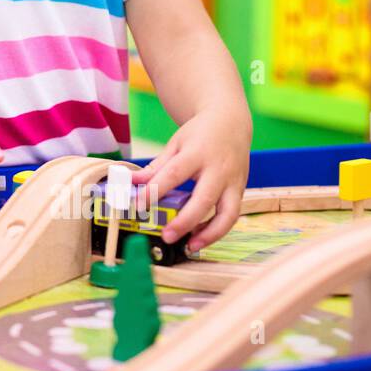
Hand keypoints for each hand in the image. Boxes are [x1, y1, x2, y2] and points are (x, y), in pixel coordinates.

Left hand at [130, 109, 250, 253]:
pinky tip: (200, 237)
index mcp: (197, 153)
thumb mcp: (175, 144)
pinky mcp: (241, 190)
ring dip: (210, 234)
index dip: (155, 191)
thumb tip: (130, 182)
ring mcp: (233, 181)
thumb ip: (155, 167)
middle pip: (204, 198)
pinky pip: (232, 215)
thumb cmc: (199, 134)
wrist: (231, 123)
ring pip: (228, 213)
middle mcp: (218, 169)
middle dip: (186, 221)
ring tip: (190, 247)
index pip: (174, 174)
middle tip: (167, 236)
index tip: (138, 205)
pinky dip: (217, 230)